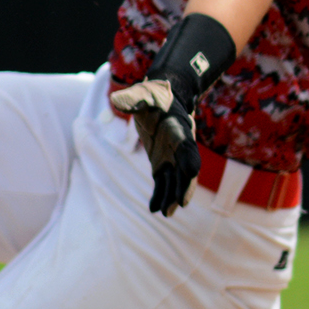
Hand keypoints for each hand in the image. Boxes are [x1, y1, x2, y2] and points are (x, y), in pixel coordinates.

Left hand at [108, 79, 202, 216]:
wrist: (161, 101)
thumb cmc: (153, 96)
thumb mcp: (143, 95)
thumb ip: (132, 99)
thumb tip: (116, 100)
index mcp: (178, 129)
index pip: (186, 146)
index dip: (189, 159)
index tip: (191, 171)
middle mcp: (179, 146)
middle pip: (184, 170)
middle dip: (183, 186)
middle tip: (180, 203)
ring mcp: (171, 157)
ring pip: (174, 180)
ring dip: (171, 196)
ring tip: (166, 213)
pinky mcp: (162, 163)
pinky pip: (163, 182)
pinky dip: (160, 195)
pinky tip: (154, 209)